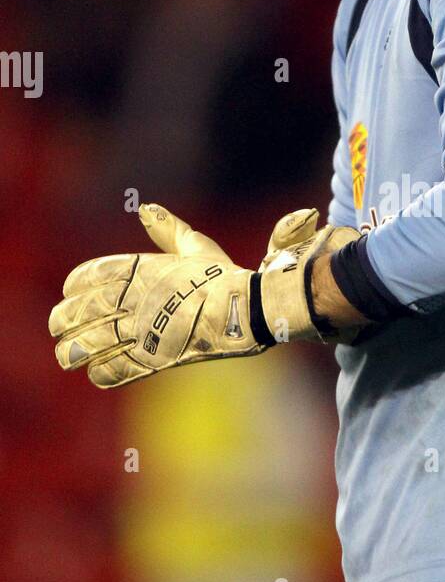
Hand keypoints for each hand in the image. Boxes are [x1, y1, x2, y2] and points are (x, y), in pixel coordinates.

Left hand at [48, 202, 354, 389]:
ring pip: (92, 342)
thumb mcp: (195, 246)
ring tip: (66, 354)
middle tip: (58, 327)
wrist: (249, 309)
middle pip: (84, 310)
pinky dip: (102, 373)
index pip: (92, 274)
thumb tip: (146, 208)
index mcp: (142, 270)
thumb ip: (167, 229)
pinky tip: (96, 372)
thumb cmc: (224, 276)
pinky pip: (116, 370)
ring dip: (74, 349)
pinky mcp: (155, 359)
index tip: (70, 291)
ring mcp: (144, 330)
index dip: (76, 284)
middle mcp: (136, 299)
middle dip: (65, 319)